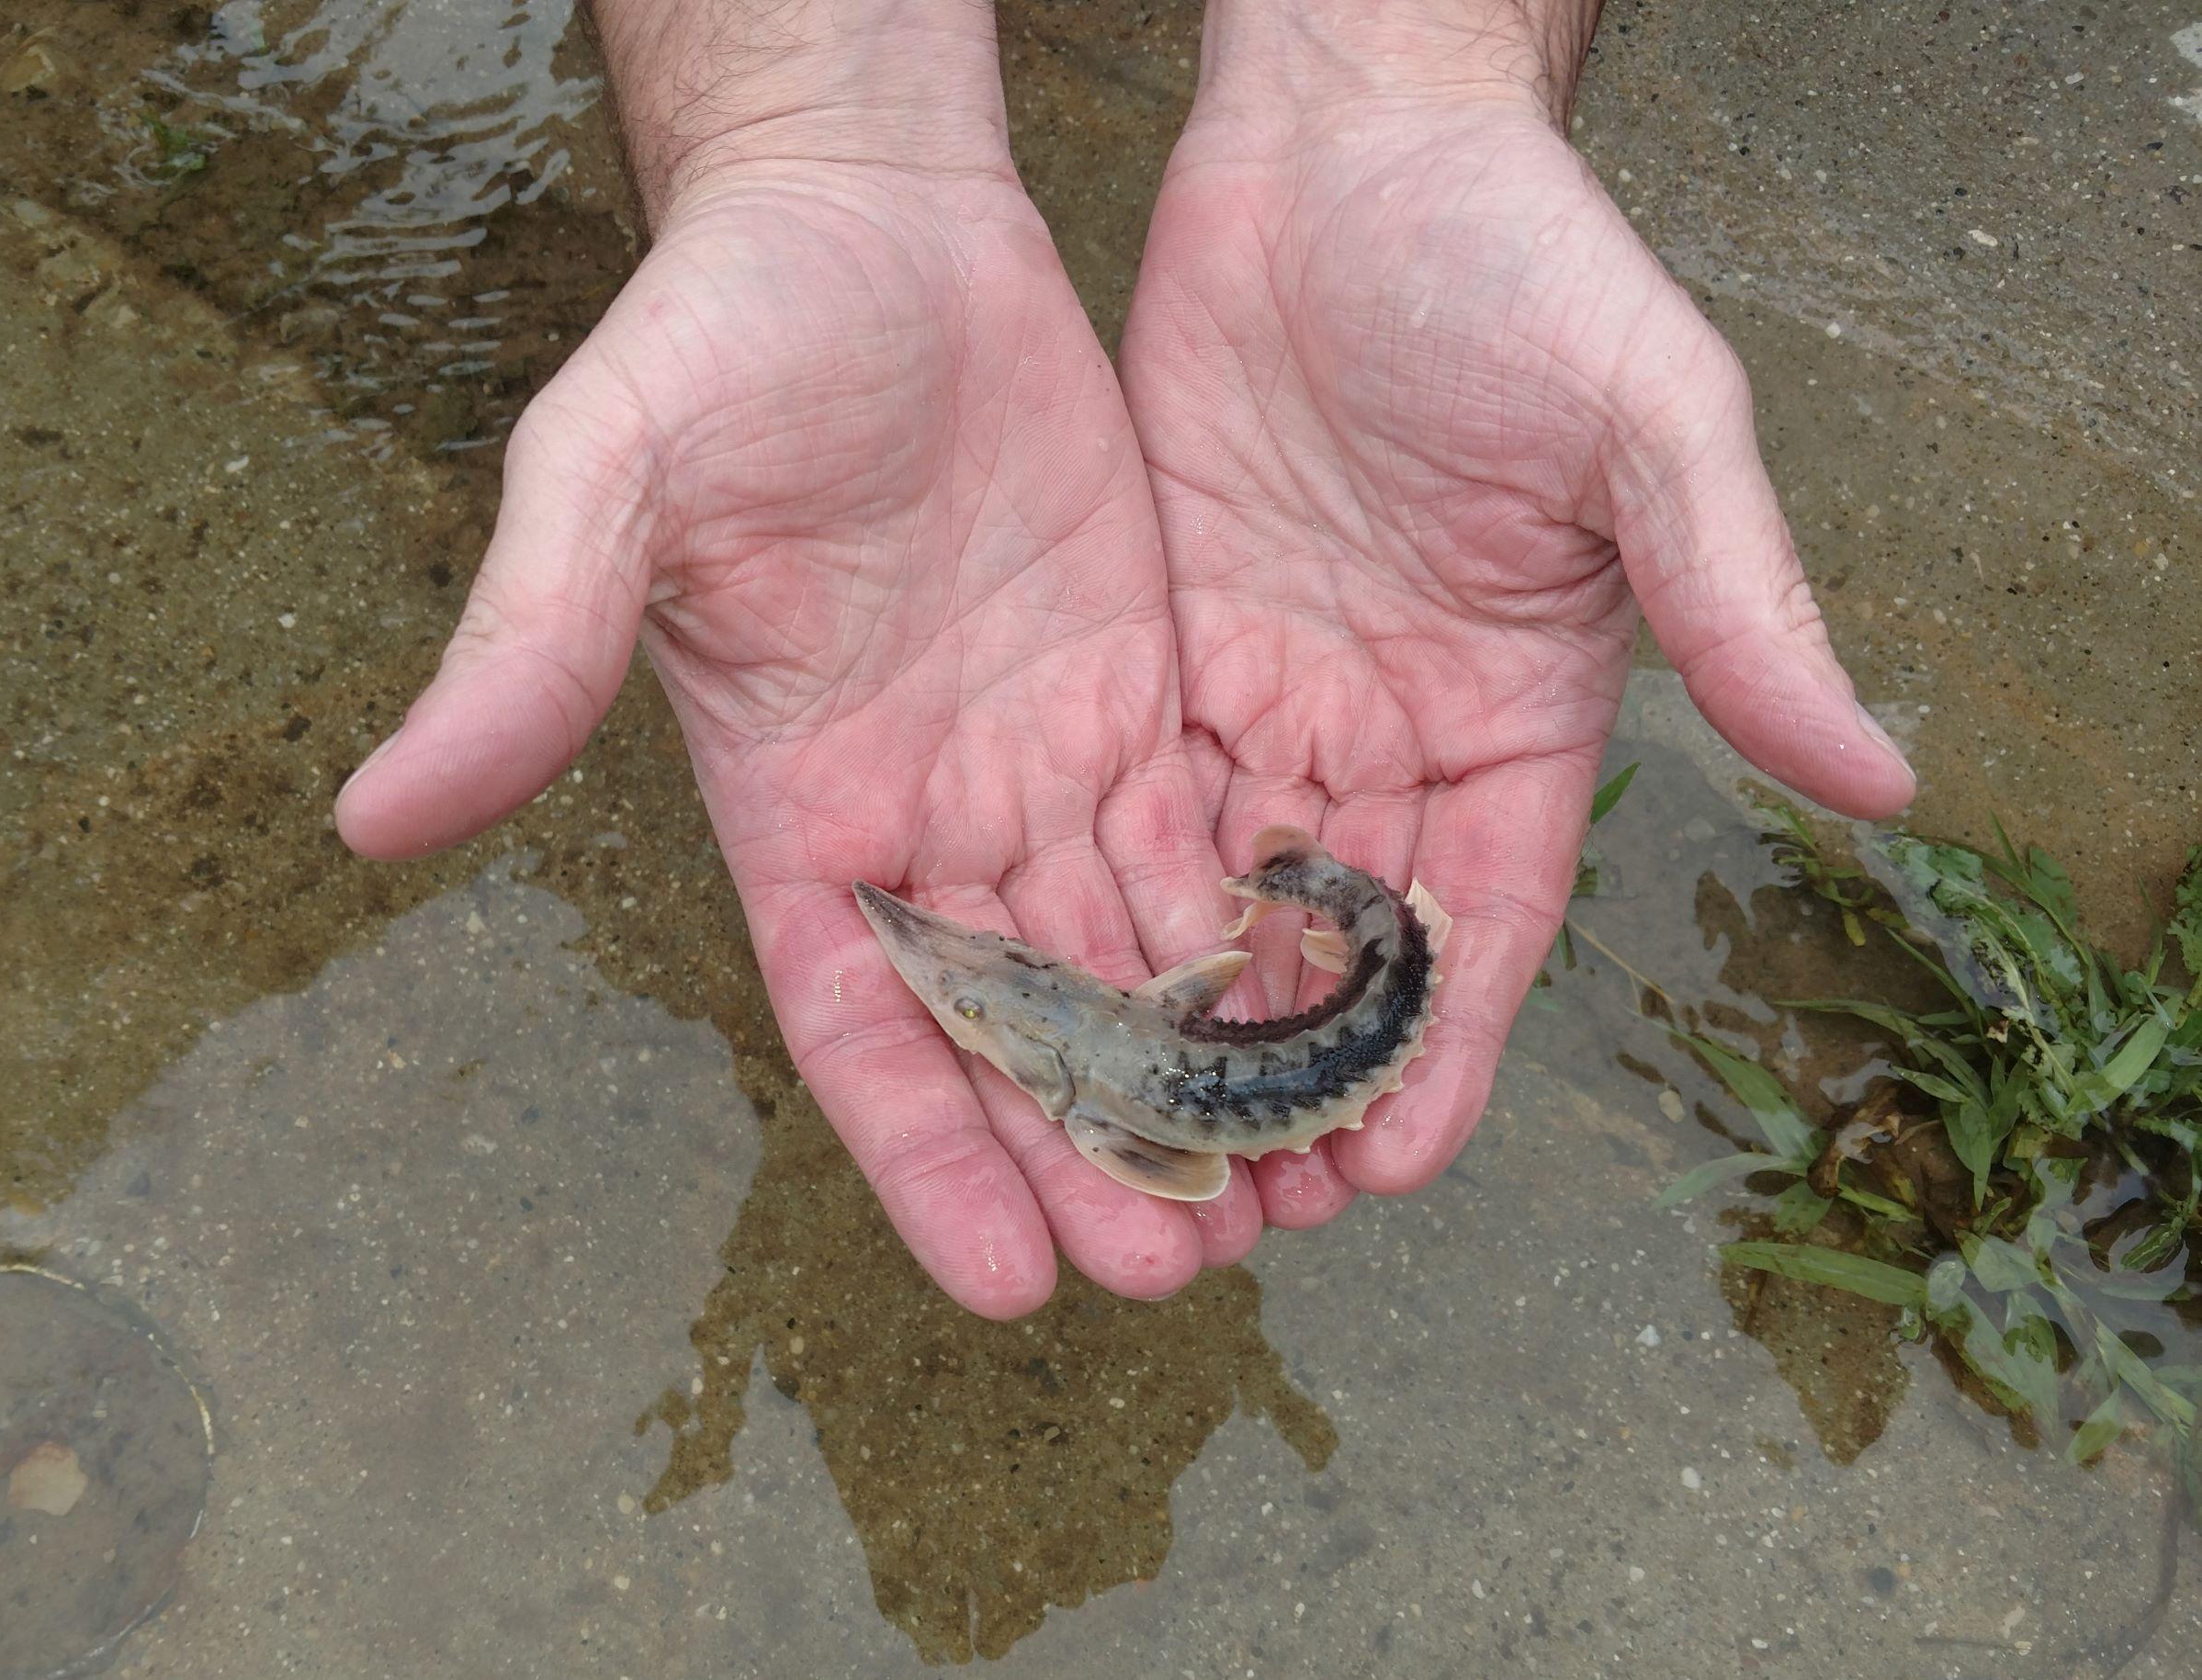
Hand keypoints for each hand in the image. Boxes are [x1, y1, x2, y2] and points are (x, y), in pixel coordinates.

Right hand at [334, 4, 1269, 1315]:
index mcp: (795, 808)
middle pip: (1016, 1025)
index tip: (1007, 1281)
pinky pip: (1201, 844)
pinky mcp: (1131, 693)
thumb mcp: (605, 485)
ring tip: (1272, 1191)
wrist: (867, 219)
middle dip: (1088, 1149)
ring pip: (1124, 960)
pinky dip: (1253, 942)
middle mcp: (920, 814)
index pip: (865, 1025)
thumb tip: (369, 819)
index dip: (930, 1155)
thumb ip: (526, 655)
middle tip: (1176, 1268)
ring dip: (1191, 1076)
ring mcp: (1032, 760)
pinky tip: (1323, 1023)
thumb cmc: (719, 339)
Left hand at [1119, 1, 1914, 1214]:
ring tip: (1129, 1144)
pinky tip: (1056, 990)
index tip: (1390, 1164)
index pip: (1479, 920)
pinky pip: (1129, 797)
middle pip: (1340, 943)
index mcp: (1518, 714)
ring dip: (1183, 1022)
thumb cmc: (1520, 263)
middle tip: (1233, 1209)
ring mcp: (1270, 694)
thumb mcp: (1652, 426)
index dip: (1443, 1044)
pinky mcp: (1163, 643)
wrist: (1345, 138)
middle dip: (1292, 1076)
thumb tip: (1881, 782)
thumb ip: (1740, 604)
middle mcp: (1390, 731)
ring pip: (1223, 896)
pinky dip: (1102, 898)